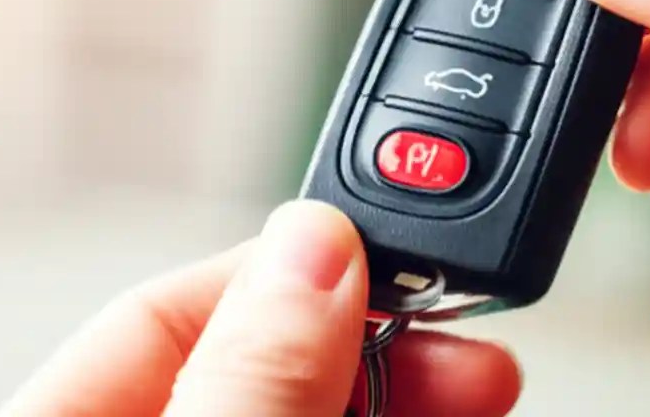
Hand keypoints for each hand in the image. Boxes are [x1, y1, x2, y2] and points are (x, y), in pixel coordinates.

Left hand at [0, 201, 519, 416]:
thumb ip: (247, 385)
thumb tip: (313, 250)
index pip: (165, 313)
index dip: (290, 269)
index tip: (396, 257)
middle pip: (261, 362)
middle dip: (377, 340)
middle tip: (473, 342)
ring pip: (314, 413)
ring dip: (407, 393)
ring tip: (483, 384)